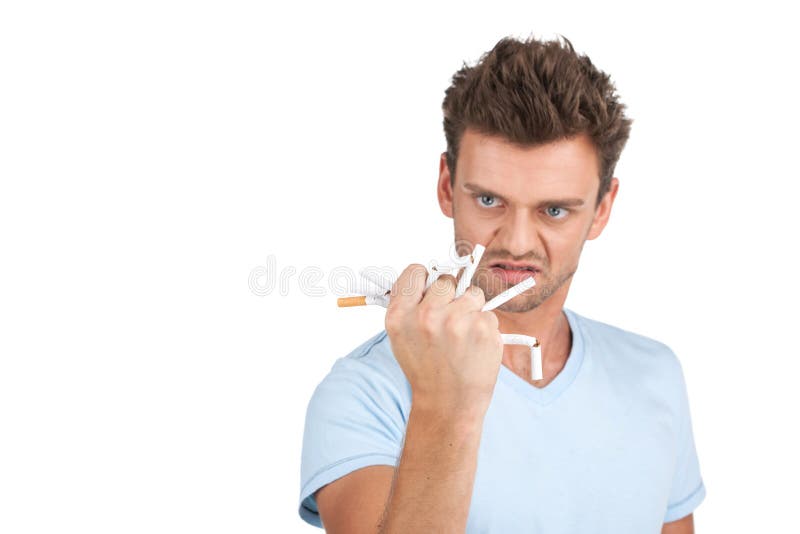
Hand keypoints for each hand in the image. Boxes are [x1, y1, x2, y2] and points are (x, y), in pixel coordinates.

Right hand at [384, 264, 503, 418]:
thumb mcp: (402, 337)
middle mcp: (425, 315)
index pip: (416, 272)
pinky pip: (488, 313)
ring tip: (463, 335)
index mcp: (400, 315)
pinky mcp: (482, 328)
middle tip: (449, 320)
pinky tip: (474, 347)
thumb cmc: (426, 369)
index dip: (425, 278)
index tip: (430, 289)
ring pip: (472, 293)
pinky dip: (484, 327)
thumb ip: (410, 305)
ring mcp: (456, 321)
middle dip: (451, 295)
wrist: (448, 404)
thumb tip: (427, 276)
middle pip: (446, 279)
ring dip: (471, 309)